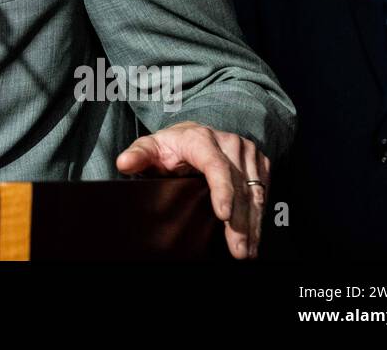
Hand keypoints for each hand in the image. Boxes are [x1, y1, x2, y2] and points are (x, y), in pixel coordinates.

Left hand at [116, 120, 268, 258]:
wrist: (193, 135)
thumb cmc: (170, 146)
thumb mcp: (150, 147)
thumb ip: (138, 155)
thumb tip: (124, 163)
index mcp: (201, 139)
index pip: (215, 166)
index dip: (222, 191)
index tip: (223, 216)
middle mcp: (229, 142)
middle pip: (239, 186)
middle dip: (239, 221)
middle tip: (238, 249)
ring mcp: (247, 152)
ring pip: (254, 193)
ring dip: (253, 224)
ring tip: (248, 251)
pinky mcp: (259, 163)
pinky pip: (262, 193)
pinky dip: (259, 217)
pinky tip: (255, 238)